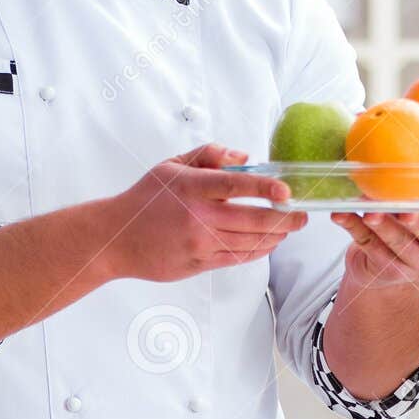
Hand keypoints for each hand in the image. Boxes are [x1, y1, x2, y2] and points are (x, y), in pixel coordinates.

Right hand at [105, 143, 307, 281]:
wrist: (116, 239)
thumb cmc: (145, 199)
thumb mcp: (171, 165)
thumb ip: (208, 155)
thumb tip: (245, 158)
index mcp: (191, 188)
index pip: (235, 185)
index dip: (265, 188)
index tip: (286, 190)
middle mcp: (197, 217)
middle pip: (252, 220)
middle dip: (284, 219)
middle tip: (301, 216)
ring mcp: (199, 243)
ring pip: (250, 242)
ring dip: (275, 236)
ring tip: (288, 228)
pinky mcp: (199, 263)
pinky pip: (237, 257)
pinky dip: (258, 250)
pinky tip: (268, 242)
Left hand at [330, 210, 418, 288]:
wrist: (387, 264)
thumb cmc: (411, 223)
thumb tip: (410, 150)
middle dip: (417, 222)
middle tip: (406, 211)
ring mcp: (416, 266)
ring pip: (398, 243)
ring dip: (382, 225)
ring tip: (370, 211)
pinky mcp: (388, 271)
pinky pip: (368, 246)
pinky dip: (353, 227)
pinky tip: (340, 215)